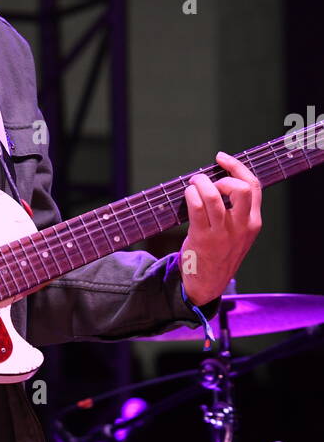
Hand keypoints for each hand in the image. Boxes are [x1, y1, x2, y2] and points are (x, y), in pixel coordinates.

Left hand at [180, 151, 262, 305]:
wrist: (208, 284)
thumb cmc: (219, 254)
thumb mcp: (237, 234)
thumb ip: (236, 213)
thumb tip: (218, 182)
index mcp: (252, 223)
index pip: (254, 187)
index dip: (238, 167)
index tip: (222, 158)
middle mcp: (241, 226)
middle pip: (241, 188)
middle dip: (223, 176)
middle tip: (208, 181)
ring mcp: (222, 233)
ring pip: (214, 195)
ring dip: (200, 183)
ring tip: (193, 184)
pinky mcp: (203, 238)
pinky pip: (197, 206)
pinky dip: (191, 194)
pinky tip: (187, 194)